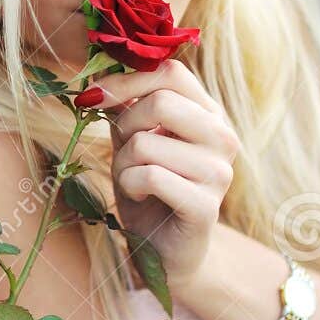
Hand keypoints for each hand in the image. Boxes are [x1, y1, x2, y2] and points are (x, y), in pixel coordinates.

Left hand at [91, 59, 240, 290]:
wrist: (163, 247)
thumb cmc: (148, 187)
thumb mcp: (133, 139)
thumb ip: (125, 106)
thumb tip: (98, 79)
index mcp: (208, 114)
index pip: (171, 72)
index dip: (127, 79)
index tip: (96, 96)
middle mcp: (223, 137)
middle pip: (161, 102)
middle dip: (125, 126)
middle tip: (125, 151)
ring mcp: (219, 172)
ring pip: (146, 144)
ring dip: (124, 163)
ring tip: (134, 179)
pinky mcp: (206, 206)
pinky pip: (149, 177)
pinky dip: (129, 186)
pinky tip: (140, 197)